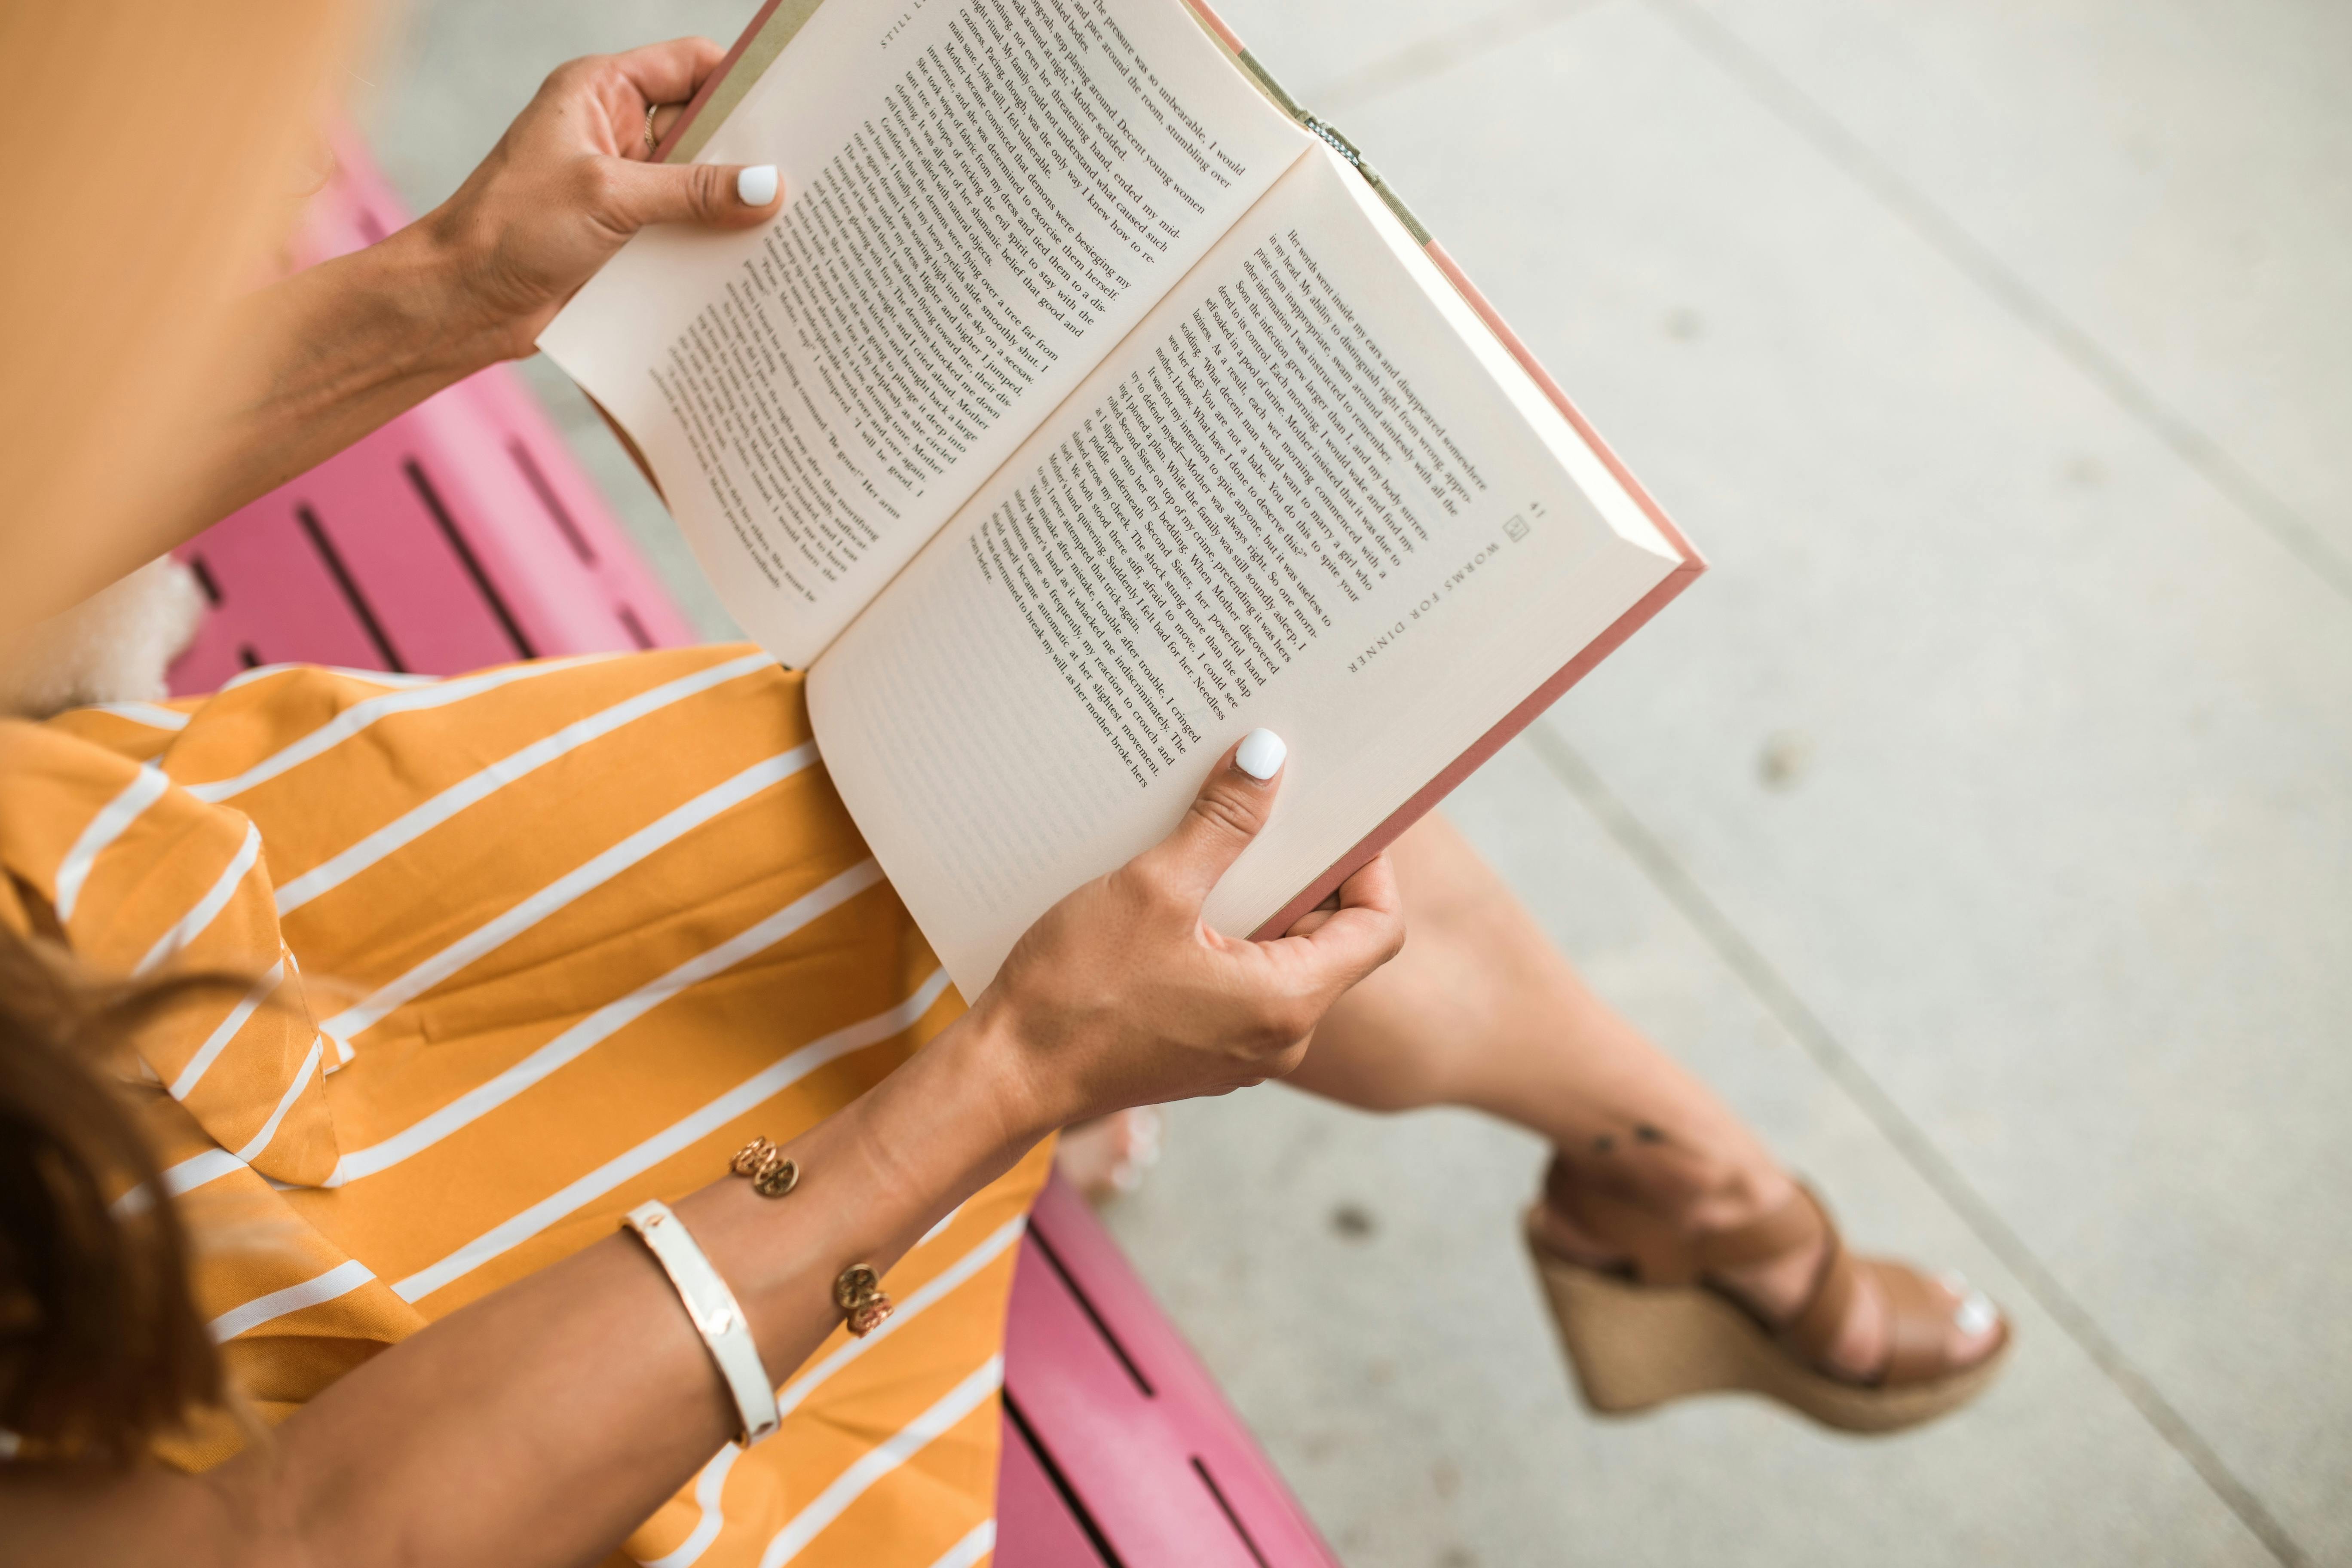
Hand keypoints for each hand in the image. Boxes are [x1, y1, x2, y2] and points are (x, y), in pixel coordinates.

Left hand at [419, 37, 784, 362]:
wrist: (461, 301)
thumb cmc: (511, 228)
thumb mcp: (609, 196)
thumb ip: (693, 190)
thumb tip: (769, 188)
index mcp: (601, 93)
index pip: (690, 65)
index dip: (742, 81)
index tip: (793, 108)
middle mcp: (616, 133)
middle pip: (705, 129)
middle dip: (750, 155)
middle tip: (808, 178)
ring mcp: (623, 187)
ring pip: (701, 188)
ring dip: (734, 210)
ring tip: (791, 227)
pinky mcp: (627, 238)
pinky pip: (686, 234)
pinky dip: (713, 248)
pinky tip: (752, 265)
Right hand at [970, 732, 1406, 1133]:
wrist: (1008, 1076)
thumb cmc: (1078, 993)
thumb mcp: (1154, 889)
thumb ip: (1222, 824)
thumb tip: (1267, 757)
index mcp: (1288, 1003)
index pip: (1378, 928)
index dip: (1372, 867)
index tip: (1338, 819)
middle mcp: (1279, 1038)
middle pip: (1333, 942)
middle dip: (1310, 875)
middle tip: (1276, 813)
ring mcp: (1241, 1051)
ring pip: (1283, 961)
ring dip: (1265, 902)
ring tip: (1226, 843)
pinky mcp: (1203, 1051)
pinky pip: (1241, 983)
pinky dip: (1230, 935)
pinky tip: (1187, 895)